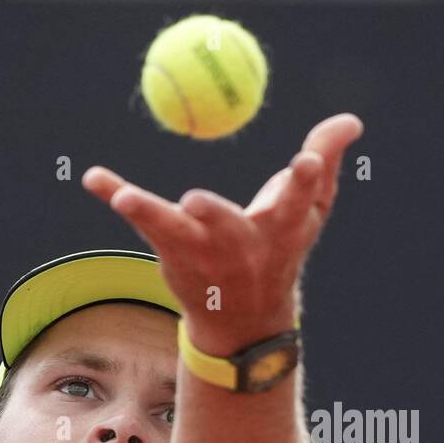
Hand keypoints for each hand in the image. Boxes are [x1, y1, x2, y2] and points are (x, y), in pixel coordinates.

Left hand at [82, 112, 363, 353]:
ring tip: (125, 197)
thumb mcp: (308, 212)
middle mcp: (242, 247)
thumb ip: (325, 163)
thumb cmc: (280, 251)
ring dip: (149, 213)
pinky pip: (142, 220)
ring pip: (173, 232)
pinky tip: (92, 178)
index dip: (304, 182)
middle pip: (229, 229)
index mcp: (282, 231)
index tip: (305, 162)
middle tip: (196, 200)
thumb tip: (351, 121)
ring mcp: (203, 254)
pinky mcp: (171, 255)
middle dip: (215, 216)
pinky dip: (115, 194)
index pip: (298, 203)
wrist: (245, 321)